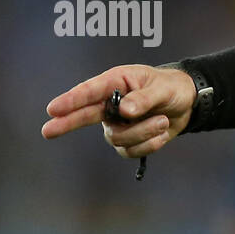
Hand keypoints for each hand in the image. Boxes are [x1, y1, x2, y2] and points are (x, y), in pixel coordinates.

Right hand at [43, 65, 197, 161]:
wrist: (187, 104)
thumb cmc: (171, 88)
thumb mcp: (163, 89)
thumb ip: (144, 99)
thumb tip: (125, 111)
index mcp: (116, 82)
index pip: (89, 92)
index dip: (71, 100)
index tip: (53, 109)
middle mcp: (111, 104)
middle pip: (84, 116)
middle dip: (66, 123)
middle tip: (47, 131)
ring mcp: (117, 124)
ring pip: (118, 138)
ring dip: (143, 132)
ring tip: (162, 120)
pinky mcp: (129, 140)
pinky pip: (131, 151)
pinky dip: (150, 144)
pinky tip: (161, 132)